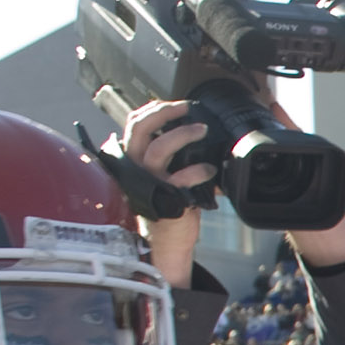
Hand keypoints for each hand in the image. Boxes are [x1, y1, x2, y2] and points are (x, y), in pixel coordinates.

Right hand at [119, 98, 217, 285]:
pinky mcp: (167, 197)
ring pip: (158, 148)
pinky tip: (210, 169)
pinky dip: (198, 170)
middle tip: (185, 108)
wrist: (167, 240)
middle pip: (139, 128)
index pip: (134, 124)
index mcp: (134, 158)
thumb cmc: (167, 203)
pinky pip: (181, 177)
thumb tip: (192, 132)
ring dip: (182, 134)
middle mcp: (137, 167)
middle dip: (163, 112)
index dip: (152, 109)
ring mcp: (150, 181)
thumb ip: (171, 155)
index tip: (174, 104)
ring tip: (202, 130)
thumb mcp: (164, 174)